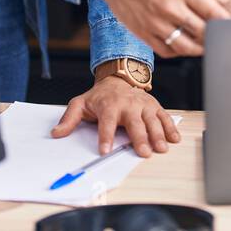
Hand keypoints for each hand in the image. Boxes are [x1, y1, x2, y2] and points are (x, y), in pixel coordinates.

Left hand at [51, 74, 180, 156]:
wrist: (118, 78)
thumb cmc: (99, 96)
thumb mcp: (80, 103)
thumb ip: (69, 119)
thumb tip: (56, 133)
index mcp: (108, 105)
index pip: (106, 122)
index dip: (105, 136)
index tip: (104, 150)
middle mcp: (127, 104)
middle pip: (134, 123)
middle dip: (139, 138)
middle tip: (143, 152)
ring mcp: (142, 105)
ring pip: (151, 120)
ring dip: (157, 134)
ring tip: (161, 148)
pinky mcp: (153, 106)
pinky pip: (163, 116)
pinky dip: (170, 127)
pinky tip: (174, 139)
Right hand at [81, 0, 229, 56]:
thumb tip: (223, 1)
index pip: (214, 12)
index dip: (226, 22)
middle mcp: (171, 6)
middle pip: (203, 32)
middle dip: (214, 36)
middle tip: (220, 37)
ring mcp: (156, 22)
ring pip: (186, 47)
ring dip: (199, 49)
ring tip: (205, 45)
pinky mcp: (144, 33)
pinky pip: (166, 51)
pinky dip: (178, 51)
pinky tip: (183, 45)